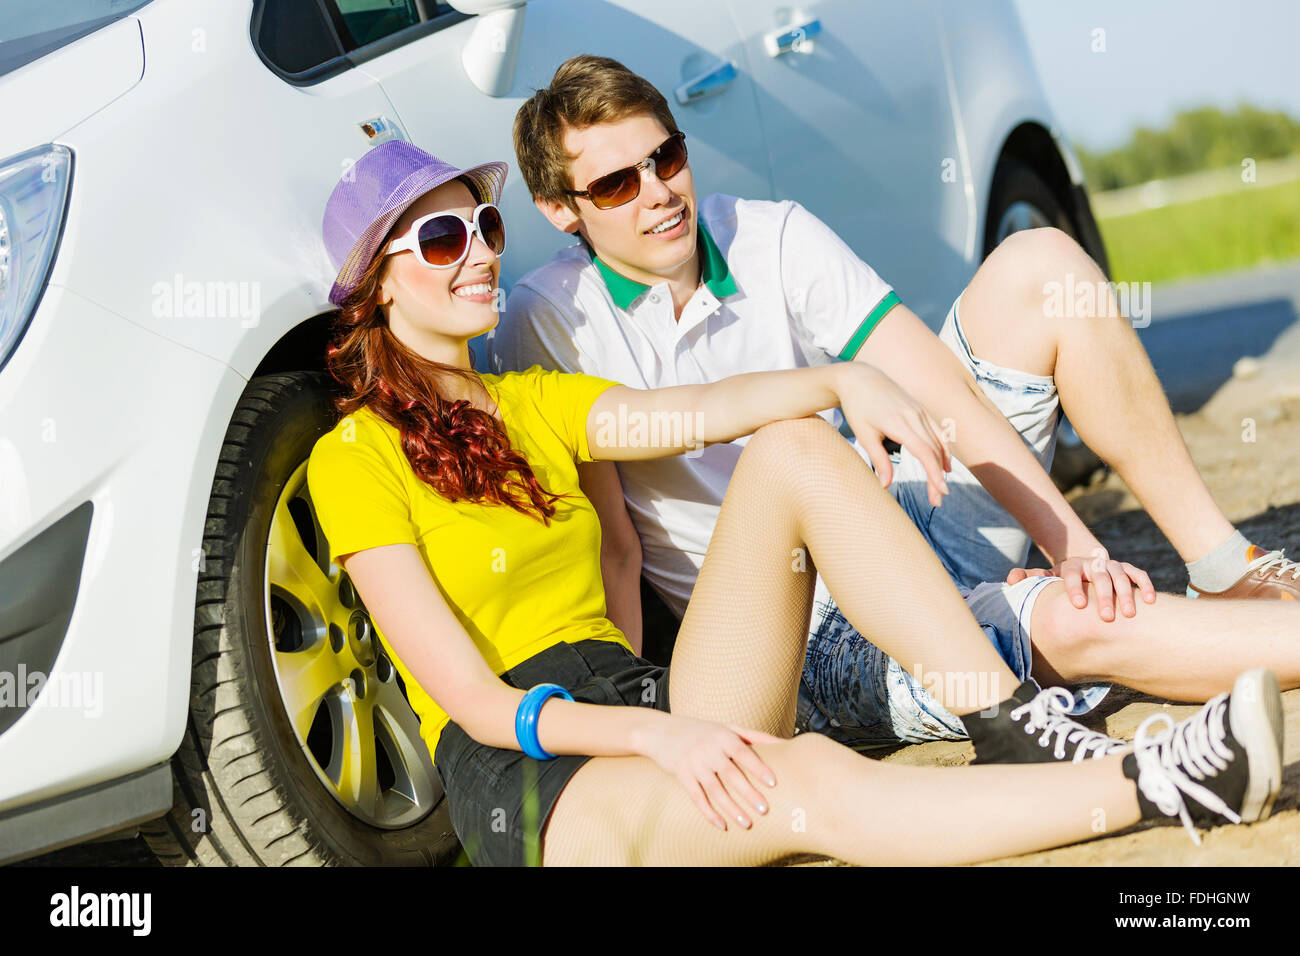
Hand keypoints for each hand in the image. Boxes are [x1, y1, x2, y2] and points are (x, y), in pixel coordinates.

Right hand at [638, 714, 780, 830]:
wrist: (661, 731)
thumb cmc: (701, 731)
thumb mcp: (726, 728)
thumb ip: (755, 736)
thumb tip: (786, 743)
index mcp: (723, 736)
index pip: (744, 753)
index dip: (758, 767)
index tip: (773, 782)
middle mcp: (708, 750)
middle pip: (731, 774)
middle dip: (748, 793)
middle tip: (764, 809)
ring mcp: (694, 763)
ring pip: (715, 790)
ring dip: (731, 808)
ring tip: (748, 824)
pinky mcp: (682, 776)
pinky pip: (696, 797)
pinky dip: (709, 813)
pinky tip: (722, 825)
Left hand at [835, 362, 951, 506]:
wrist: (860, 378)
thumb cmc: (858, 407)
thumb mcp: (864, 435)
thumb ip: (878, 459)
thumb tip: (885, 486)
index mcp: (899, 422)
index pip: (924, 451)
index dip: (933, 473)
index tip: (940, 492)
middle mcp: (914, 415)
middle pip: (933, 451)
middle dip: (937, 477)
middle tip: (937, 501)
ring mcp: (919, 411)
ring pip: (938, 442)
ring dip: (941, 466)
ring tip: (940, 488)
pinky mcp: (920, 409)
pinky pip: (937, 431)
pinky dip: (943, 449)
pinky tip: (944, 465)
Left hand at [1007, 549, 1156, 621]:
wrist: (1082, 569)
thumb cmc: (1062, 582)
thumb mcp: (1045, 580)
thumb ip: (1029, 579)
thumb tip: (1010, 579)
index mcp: (1071, 565)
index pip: (1071, 573)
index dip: (1074, 587)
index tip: (1078, 605)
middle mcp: (1093, 563)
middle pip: (1099, 575)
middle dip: (1103, 595)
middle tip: (1106, 618)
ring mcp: (1111, 565)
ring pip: (1120, 575)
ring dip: (1126, 594)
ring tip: (1128, 615)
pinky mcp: (1127, 570)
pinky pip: (1138, 574)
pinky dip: (1145, 585)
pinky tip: (1150, 601)